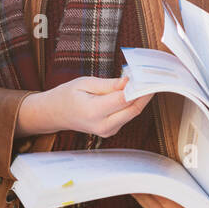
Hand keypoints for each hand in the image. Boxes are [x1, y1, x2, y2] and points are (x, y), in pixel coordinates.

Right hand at [16, 75, 152, 137]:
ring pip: (132, 113)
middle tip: (153, 77)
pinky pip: (127, 116)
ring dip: (140, 98)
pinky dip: (132, 103)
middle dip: (145, 93)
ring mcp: (107, 131)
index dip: (138, 87)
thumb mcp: (85, 83)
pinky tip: (133, 91)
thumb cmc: (68, 95)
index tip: (148, 75)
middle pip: (133, 109)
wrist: (56, 113)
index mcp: (93, 111)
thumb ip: (109, 84)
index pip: (124, 100)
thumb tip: (129, 81)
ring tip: (143, 81)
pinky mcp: (111, 131)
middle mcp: (102, 125)